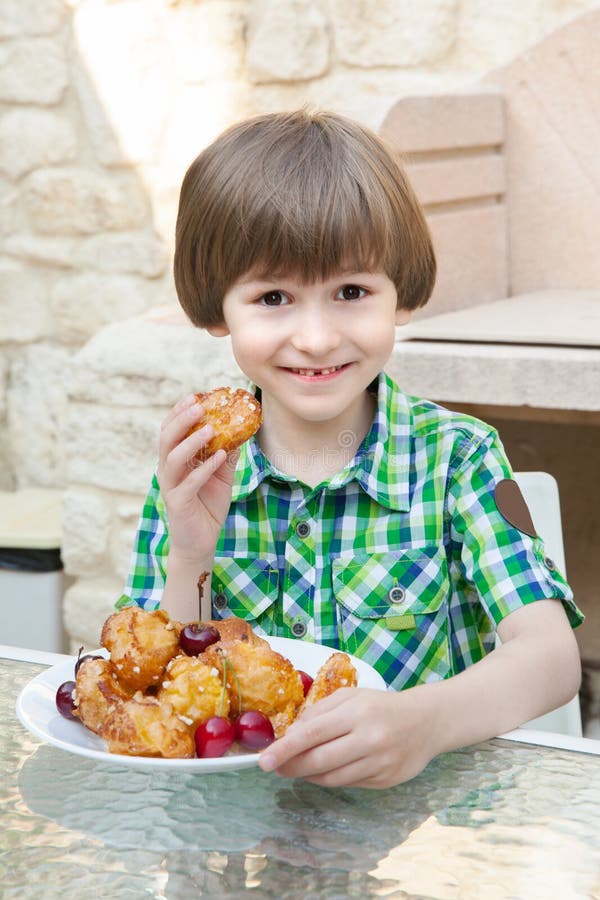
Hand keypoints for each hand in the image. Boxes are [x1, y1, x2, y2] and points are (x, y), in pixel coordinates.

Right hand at [157, 393, 237, 562]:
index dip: (180, 412)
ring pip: (173, 458)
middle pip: (167, 438)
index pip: (171, 430)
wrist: (200, 543)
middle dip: (181, 419)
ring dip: (191, 441)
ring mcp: (170, 486)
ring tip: (209, 428)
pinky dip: (204, 468)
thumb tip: (242, 430)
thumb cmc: (208, 506)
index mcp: (175, 460)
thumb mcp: (222, 476)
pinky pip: (189, 483)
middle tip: (198, 404)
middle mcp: (168, 470)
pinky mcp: (178, 503)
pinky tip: (220, 457)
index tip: (195, 395)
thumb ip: (227, 454)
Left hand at [259, 686, 437, 788]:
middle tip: (275, 767)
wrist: (427, 721)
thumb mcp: (351, 696)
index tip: (264, 761)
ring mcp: (379, 763)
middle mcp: (368, 739)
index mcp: (357, 713)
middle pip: (319, 761)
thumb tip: (291, 734)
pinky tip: (324, 770)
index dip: (284, 750)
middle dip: (291, 767)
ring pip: (332, 778)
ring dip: (308, 775)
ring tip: (297, 767)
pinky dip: (330, 779)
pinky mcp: (386, 780)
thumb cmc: (382, 705)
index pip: (311, 734)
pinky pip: (348, 784)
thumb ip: (319, 712)